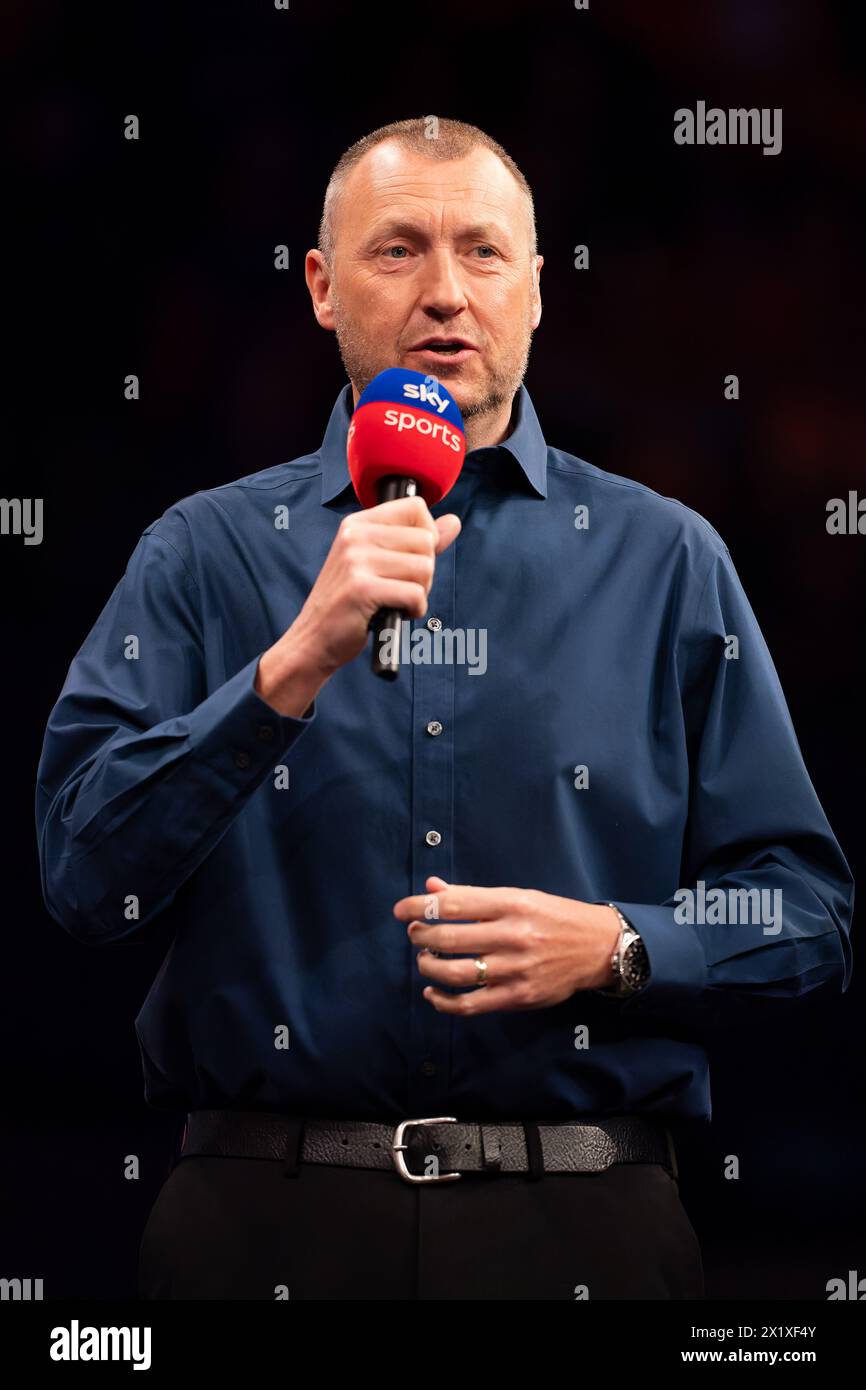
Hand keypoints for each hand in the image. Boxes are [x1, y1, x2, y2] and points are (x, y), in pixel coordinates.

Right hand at [256, 495, 460, 713]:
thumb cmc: (349, 603)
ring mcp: (356, 561)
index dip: (426, 537)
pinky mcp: (362, 588)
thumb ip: (418, 541)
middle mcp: (354, 535)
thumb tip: (454, 521)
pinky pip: (415, 594)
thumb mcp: (379, 563)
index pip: (416, 508)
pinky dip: (414, 610)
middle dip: (424, 572)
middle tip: (398, 588)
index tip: (408, 560)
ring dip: (420, 592)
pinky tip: (396, 613)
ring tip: (395, 601)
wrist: (314, 639)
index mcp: (357, 523)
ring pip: (424, 567)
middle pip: (426, 541)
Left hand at [392, 875, 621, 1014]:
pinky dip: (443, 1002)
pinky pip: (470, 1004)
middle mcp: (513, 934)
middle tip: (416, 934)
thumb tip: (431, 888)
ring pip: (454, 972)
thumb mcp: (517, 896)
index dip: (418, 907)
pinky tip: (433, 993)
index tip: (400, 911)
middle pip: (448, 938)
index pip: (453, 903)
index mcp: (512, 903)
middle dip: (421, 936)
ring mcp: (516, 968)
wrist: (598, 947)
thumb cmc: (553, 916)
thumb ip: (472, 895)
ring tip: (425, 959)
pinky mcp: (519, 996)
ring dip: (428, 967)